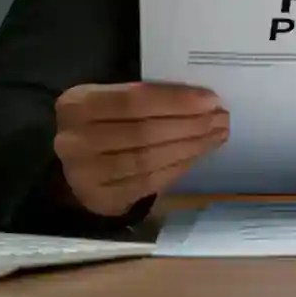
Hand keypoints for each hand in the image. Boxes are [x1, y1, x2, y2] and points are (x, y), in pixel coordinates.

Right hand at [53, 82, 228, 216]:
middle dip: (189, 125)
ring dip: (189, 148)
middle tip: (221, 119)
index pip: (134, 100)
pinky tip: (196, 155)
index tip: (210, 100)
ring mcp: (84, 175)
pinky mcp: (100, 199)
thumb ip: (145, 97)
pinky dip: (176, 168)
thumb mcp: (111, 99)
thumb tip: (201, 101)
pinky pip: (147, 183)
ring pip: (148, 160)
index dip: (175, 101)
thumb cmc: (102, 122)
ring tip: (215, 136)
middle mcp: (74, 141)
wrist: (77, 162)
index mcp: (77, 105)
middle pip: (144, 132)